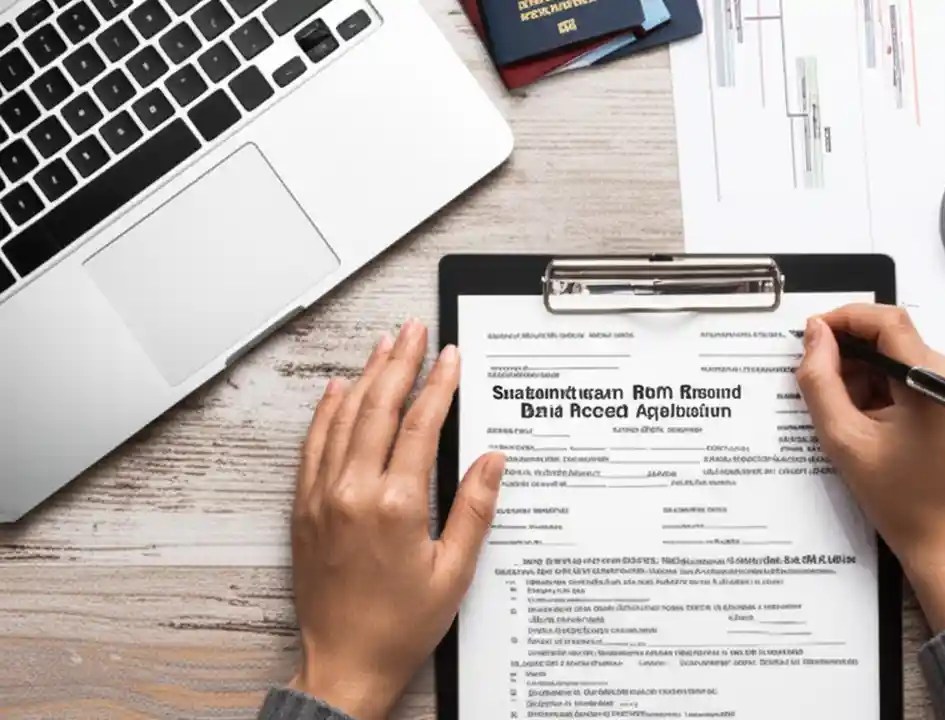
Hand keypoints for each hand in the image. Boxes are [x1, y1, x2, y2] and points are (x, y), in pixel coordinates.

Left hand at [288, 319, 504, 718]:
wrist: (343, 663)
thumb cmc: (399, 626)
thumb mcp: (453, 573)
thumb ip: (474, 510)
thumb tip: (491, 461)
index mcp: (396, 506)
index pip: (421, 425)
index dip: (438, 384)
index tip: (450, 357)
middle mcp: (353, 492)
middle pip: (379, 407)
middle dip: (400, 362)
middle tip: (415, 330)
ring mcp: (322, 497)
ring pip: (343, 417)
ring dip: (365, 376)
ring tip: (384, 345)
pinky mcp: (303, 508)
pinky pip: (313, 444)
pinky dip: (325, 411)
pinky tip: (336, 389)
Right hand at [796, 305, 944, 631]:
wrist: (944, 541)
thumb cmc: (902, 500)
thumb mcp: (845, 439)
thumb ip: (821, 381)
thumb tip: (814, 335)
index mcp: (936, 382)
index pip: (887, 321)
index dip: (844, 318)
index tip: (810, 332)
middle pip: (890, 338)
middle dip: (848, 355)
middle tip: (816, 384)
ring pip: (895, 357)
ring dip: (861, 375)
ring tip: (843, 417)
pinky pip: (906, 376)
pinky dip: (878, 389)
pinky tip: (863, 422)